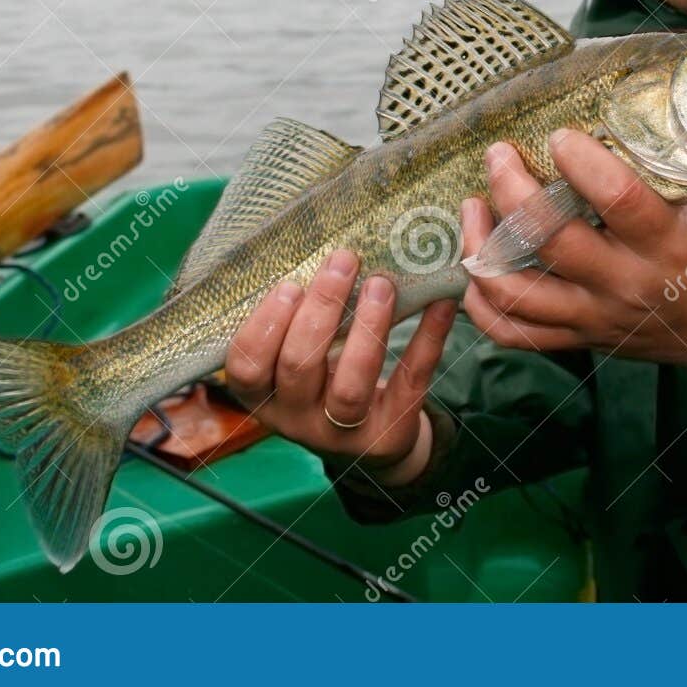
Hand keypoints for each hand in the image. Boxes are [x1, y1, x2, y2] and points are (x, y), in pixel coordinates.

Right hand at [226, 249, 456, 485]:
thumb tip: (326, 248)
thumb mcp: (298, 356)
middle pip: (300, 366)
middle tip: (343, 262)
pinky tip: (439, 305)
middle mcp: (297, 419)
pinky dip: (426, 341)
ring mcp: (343, 432)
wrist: (370, 438)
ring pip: (351, 385)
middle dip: (321, 310)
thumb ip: (300, 317)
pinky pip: (409, 383)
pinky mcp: (390, 433)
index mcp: (265, 395)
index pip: (246, 368)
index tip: (290, 284)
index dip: (264, 326)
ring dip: (367, 329)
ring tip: (381, 284)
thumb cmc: (325, 379)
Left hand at [461, 129, 686, 389]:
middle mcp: (628, 283)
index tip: (560, 135)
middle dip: (511, 190)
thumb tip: (606, 114)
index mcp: (669, 242)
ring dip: (482, 246)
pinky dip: (482, 303)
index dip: (580, 160)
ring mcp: (599, 316)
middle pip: (551, 241)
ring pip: (518, 293)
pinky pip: (515, 333)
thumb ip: (659, 168)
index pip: (618, 199)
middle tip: (498, 156)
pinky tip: (475, 266)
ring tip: (474, 207)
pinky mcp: (582, 339)